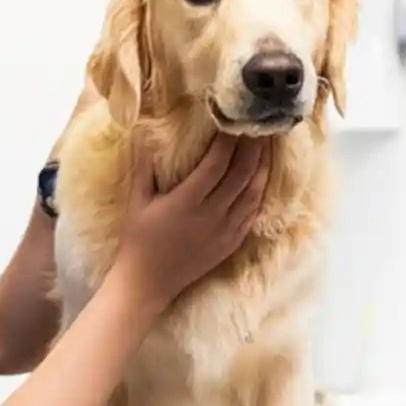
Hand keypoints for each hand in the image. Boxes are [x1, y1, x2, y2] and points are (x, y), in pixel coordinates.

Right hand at [112, 132, 270, 310]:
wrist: (148, 283)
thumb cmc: (138, 240)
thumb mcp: (137, 201)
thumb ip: (143, 167)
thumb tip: (143, 134)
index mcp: (186, 202)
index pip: (216, 164)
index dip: (227, 142)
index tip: (232, 123)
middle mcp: (211, 215)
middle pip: (241, 174)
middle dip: (252, 148)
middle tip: (258, 127)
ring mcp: (225, 231)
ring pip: (253, 193)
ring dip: (262, 167)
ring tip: (268, 146)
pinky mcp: (231, 243)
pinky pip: (252, 213)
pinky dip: (260, 192)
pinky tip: (262, 178)